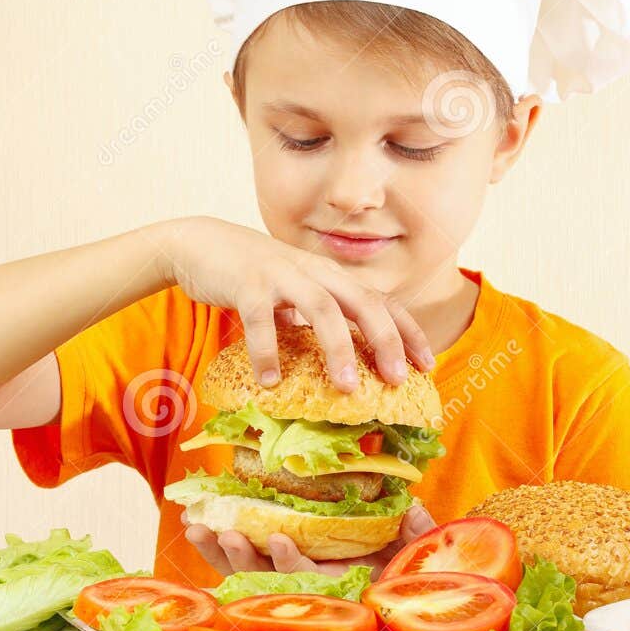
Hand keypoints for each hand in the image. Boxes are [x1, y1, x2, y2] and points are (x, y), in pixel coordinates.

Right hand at [151, 217, 433, 389]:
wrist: (202, 243)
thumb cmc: (255, 275)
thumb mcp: (296, 292)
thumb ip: (318, 318)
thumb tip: (342, 362)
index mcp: (331, 277)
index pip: (382, 301)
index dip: (407, 332)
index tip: (427, 365)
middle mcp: (314, 272)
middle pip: (363, 302)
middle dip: (385, 341)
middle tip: (397, 381)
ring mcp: (281, 275)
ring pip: (322, 308)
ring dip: (339, 348)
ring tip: (348, 387)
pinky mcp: (247, 283)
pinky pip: (261, 319)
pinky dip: (267, 351)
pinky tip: (270, 381)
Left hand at [183, 504, 436, 577]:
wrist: (397, 569)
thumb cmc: (403, 560)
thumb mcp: (413, 548)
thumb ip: (414, 534)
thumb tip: (413, 509)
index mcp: (340, 584)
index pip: (312, 579)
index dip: (294, 562)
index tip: (280, 539)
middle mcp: (309, 586)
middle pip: (269, 581)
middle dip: (245, 559)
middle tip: (228, 535)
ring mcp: (289, 576)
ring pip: (248, 572)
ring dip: (222, 553)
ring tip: (199, 529)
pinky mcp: (273, 563)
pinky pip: (240, 561)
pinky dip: (217, 547)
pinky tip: (197, 527)